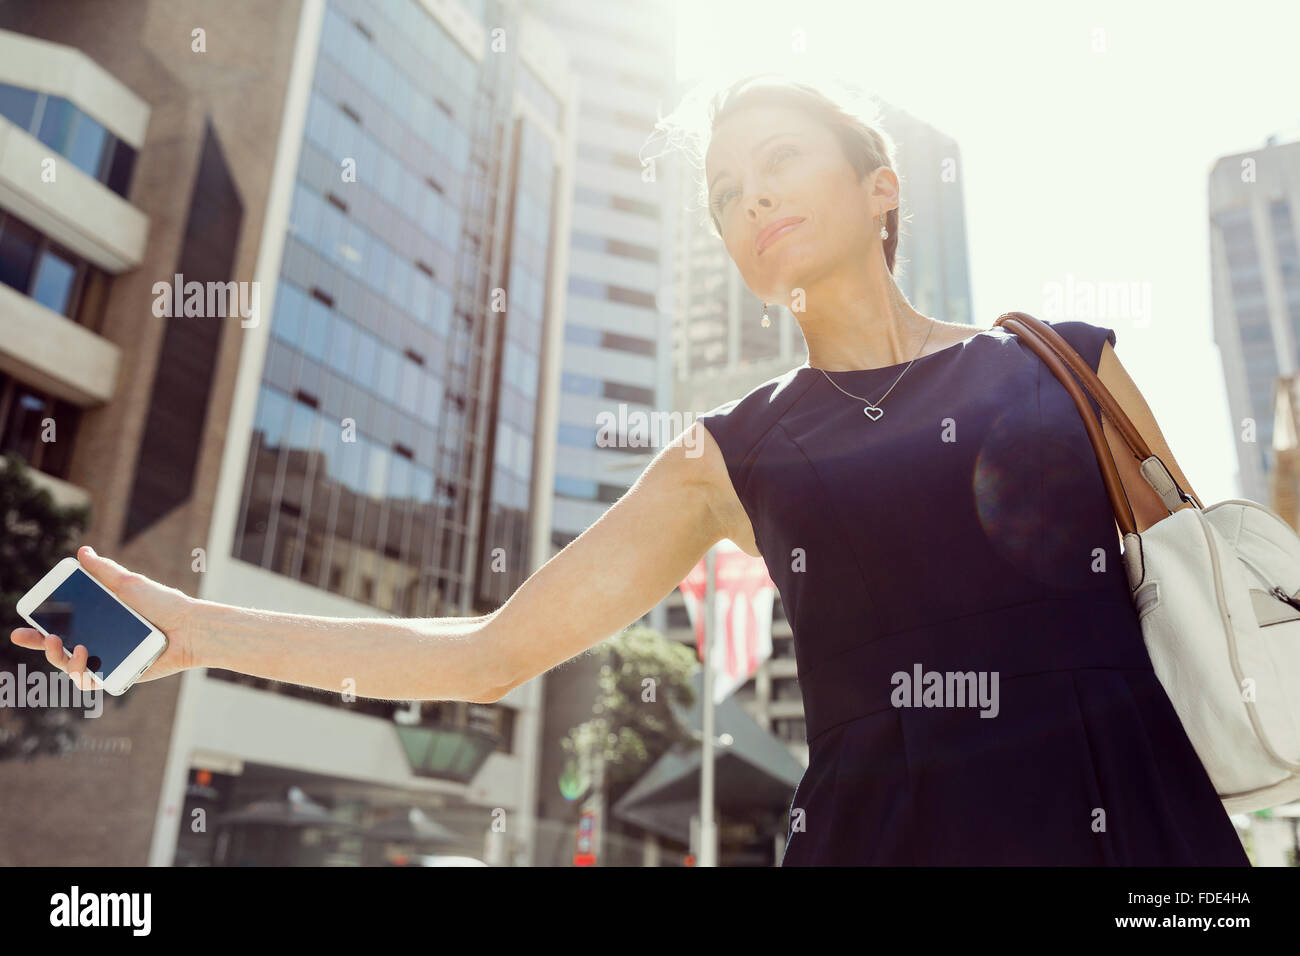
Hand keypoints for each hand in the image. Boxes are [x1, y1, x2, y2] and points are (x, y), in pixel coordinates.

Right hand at [9, 546, 199, 689]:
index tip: (20, 631)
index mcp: (97, 621)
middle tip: (47, 638)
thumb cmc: (164, 605)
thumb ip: (105, 571)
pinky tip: (88, 659)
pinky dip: (84, 674)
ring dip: (64, 661)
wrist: (190, 628)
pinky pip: (92, 682)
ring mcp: (107, 660)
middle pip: (59, 650)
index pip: (60, 627)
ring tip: (79, 648)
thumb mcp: (130, 584)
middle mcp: (99, 642)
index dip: (37, 632)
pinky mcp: (118, 675)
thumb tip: (83, 551)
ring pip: (71, 668)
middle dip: (43, 647)